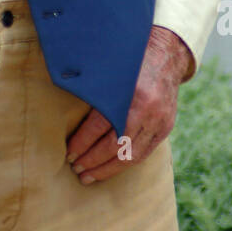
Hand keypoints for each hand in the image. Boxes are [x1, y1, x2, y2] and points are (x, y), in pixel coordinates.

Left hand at [65, 26, 193, 184]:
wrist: (167, 54)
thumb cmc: (131, 59)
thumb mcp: (110, 68)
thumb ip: (94, 88)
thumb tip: (64, 104)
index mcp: (129, 92)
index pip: (100, 126)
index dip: (82, 142)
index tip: (69, 152)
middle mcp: (146, 110)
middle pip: (114, 146)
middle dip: (92, 160)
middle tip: (75, 167)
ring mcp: (159, 121)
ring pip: (131, 156)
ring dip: (107, 169)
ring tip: (89, 176)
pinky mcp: (165, 127)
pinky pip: (144, 153)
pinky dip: (125, 163)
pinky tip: (110, 168)